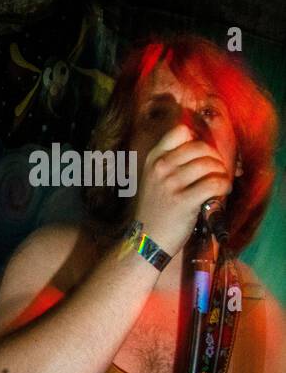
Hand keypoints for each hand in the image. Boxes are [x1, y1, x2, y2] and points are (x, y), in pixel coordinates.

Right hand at [136, 124, 234, 254]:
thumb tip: (205, 149)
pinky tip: (221, 194)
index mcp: (153, 159)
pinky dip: (224, 187)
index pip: (180, 132)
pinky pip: (215, 183)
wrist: (147, 240)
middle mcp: (160, 167)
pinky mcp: (184, 201)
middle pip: (200, 147)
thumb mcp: (154, 180)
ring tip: (220, 184)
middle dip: (215, 158)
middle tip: (217, 172)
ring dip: (221, 173)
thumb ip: (172, 161)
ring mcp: (170, 184)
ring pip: (209, 164)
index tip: (202, 155)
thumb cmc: (156, 210)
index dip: (197, 140)